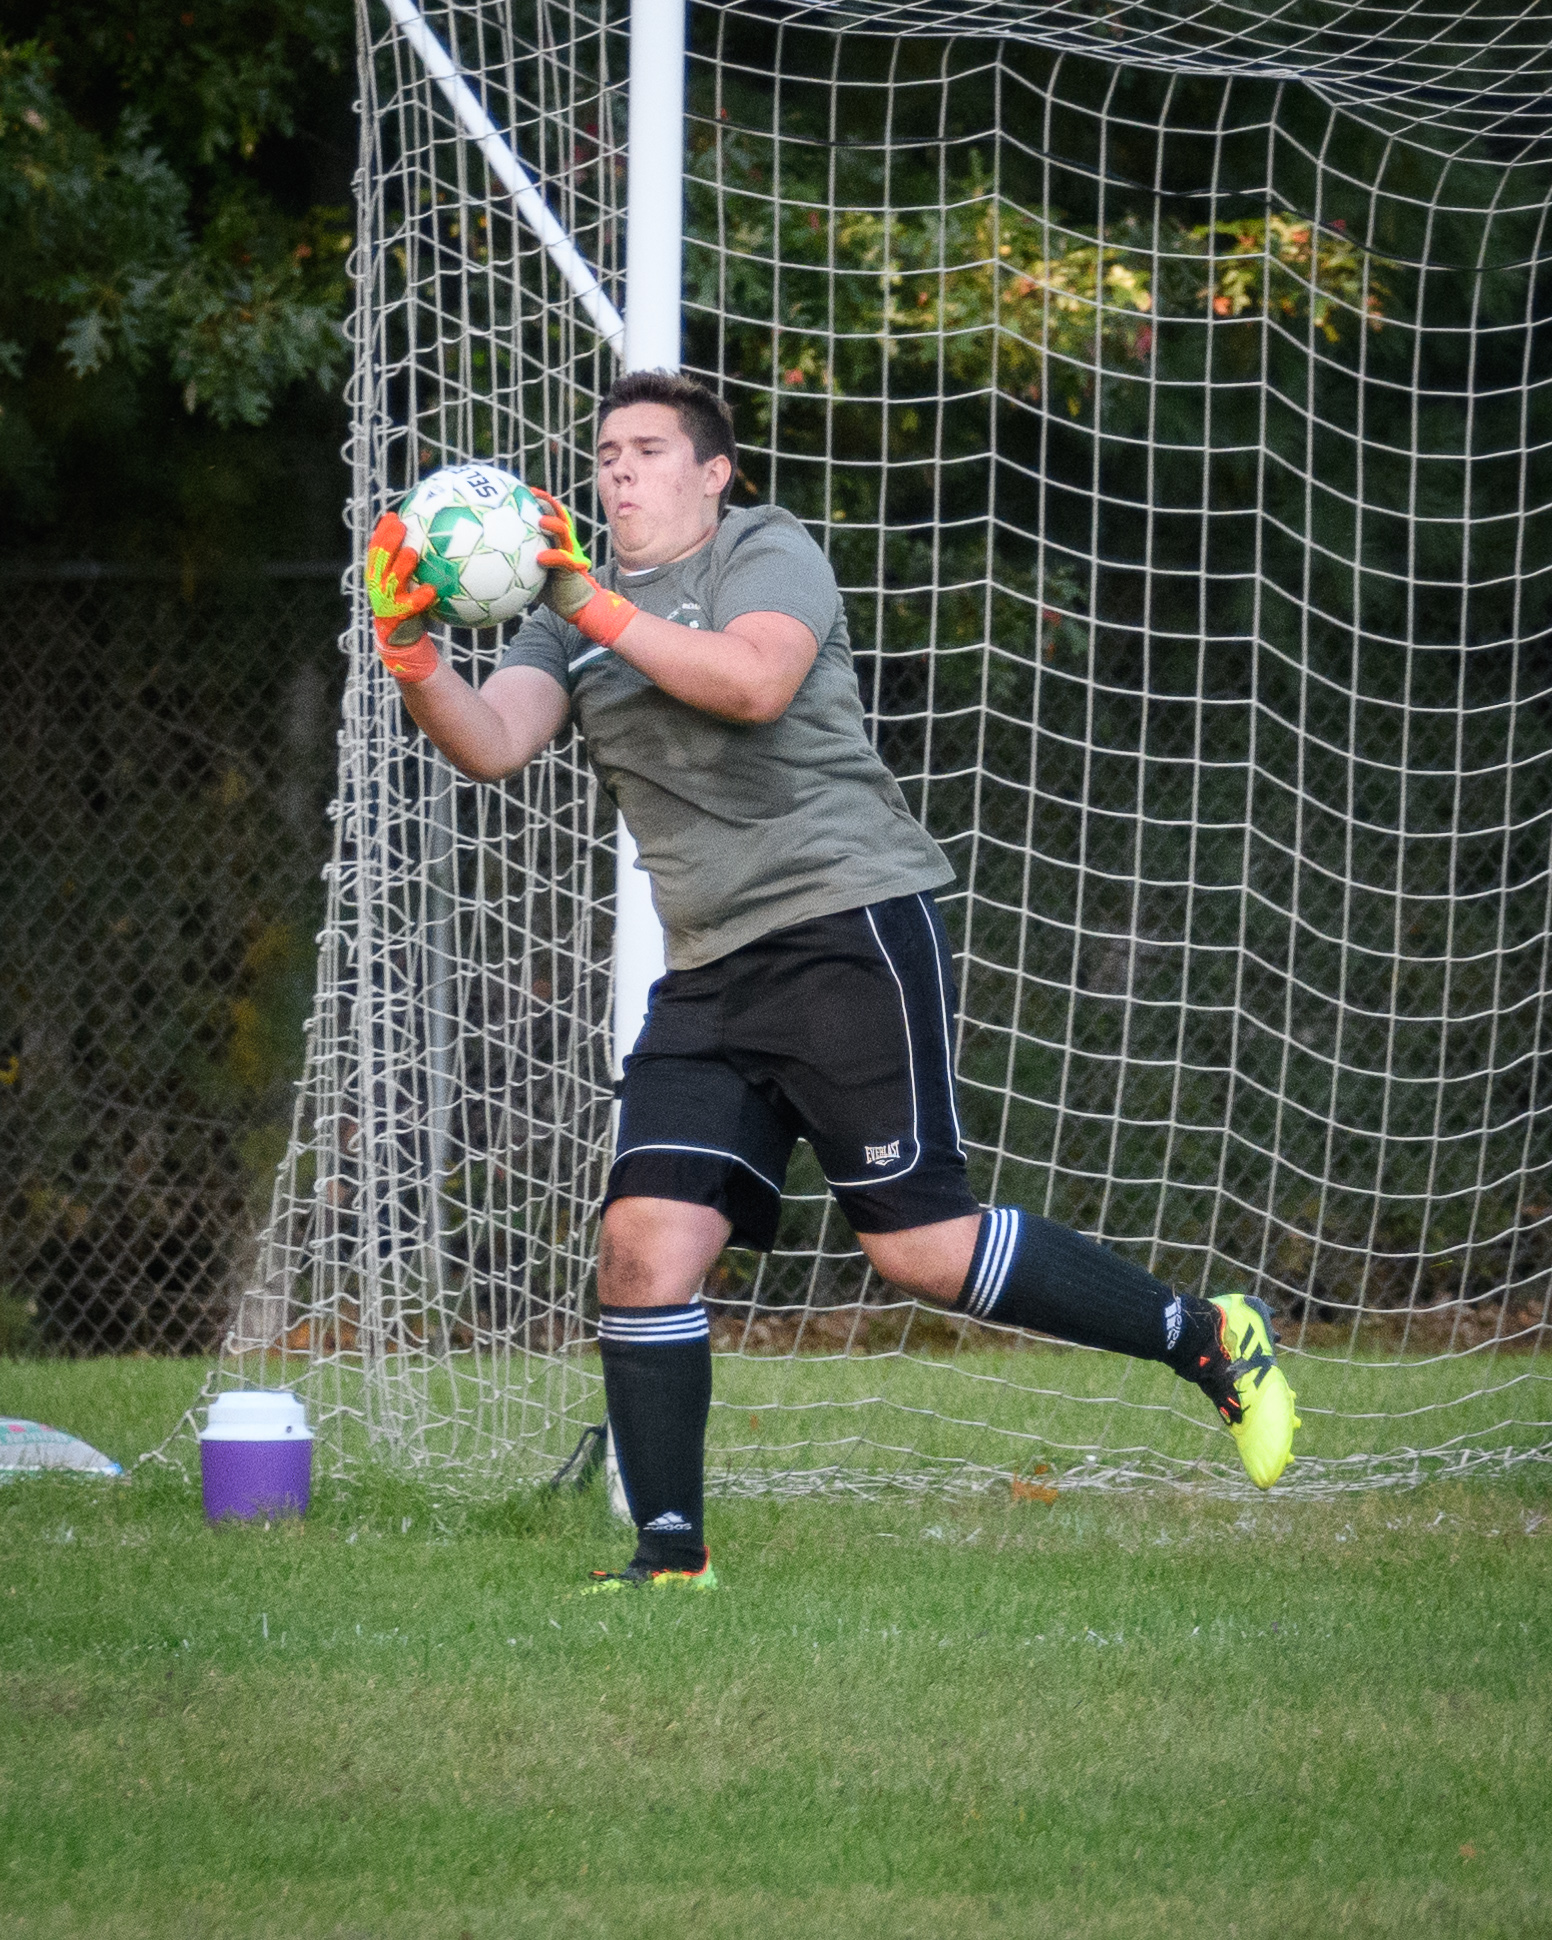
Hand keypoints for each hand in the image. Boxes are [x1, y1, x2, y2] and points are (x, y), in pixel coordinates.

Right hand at [365, 511, 439, 682]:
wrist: (407, 652)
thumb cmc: (416, 618)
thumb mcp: (419, 592)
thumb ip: (425, 572)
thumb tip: (448, 549)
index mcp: (381, 582)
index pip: (377, 553)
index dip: (382, 534)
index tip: (392, 514)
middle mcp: (379, 593)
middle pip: (377, 563)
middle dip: (385, 542)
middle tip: (398, 524)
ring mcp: (385, 609)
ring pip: (388, 584)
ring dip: (399, 568)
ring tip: (412, 553)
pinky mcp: (395, 625)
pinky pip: (406, 610)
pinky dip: (417, 600)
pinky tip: (431, 591)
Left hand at [532, 489, 637, 646]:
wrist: (578, 607)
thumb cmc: (553, 592)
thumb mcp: (531, 575)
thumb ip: (518, 563)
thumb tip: (492, 559)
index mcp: (555, 541)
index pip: (547, 514)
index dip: (536, 501)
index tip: (518, 491)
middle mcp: (565, 543)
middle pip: (558, 515)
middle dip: (546, 502)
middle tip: (531, 493)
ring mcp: (571, 554)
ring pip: (564, 533)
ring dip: (553, 525)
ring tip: (540, 521)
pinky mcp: (574, 568)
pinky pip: (563, 560)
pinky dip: (552, 557)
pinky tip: (540, 558)